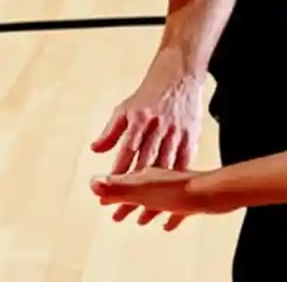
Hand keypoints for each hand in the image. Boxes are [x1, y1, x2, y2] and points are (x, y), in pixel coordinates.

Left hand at [90, 50, 204, 228]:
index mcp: (138, 120)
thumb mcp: (124, 109)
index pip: (126, 151)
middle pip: (144, 164)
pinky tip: (173, 196)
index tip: (107, 192)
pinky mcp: (191, 135)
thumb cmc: (147, 96)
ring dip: (155, 191)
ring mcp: (175, 132)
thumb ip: (111, 131)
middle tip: (121, 210)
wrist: (178, 76)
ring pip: (165, 166)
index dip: (118, 173)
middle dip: (132, 189)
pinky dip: (178, 179)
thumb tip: (95, 150)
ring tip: (144, 212)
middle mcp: (156, 127)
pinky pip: (185, 161)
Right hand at [90, 168, 224, 230]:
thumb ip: (117, 187)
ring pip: (156, 200)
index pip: (122, 183)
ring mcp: (176, 188)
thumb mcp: (141, 189)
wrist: (213, 191)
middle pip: (138, 192)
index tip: (102, 201)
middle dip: (127, 203)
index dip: (111, 193)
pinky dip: (170, 216)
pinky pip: (177, 209)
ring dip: (146, 210)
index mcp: (145, 174)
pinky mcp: (191, 199)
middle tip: (116, 216)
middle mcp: (160, 178)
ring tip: (139, 221)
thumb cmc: (177, 190)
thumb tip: (92, 182)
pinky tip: (167, 226)